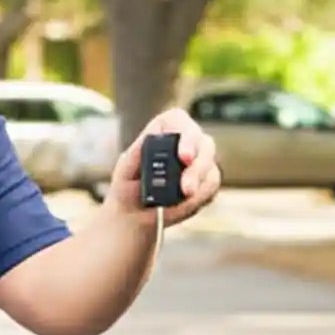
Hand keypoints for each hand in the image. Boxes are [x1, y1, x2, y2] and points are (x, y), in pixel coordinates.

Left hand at [105, 108, 220, 225]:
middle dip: (197, 167)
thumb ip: (135, 154)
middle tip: (187, 188)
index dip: (186, 136)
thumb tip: (149, 140)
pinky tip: (184, 204)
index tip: (184, 157)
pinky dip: (199, 197)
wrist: (132, 214)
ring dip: (198, 183)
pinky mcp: (206, 181)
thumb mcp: (123, 169)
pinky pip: (211, 186)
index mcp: (162, 130)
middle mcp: (185, 141)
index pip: (179, 120)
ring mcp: (199, 160)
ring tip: (184, 196)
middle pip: (203, 144)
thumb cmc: (126, 186)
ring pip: (210, 166)